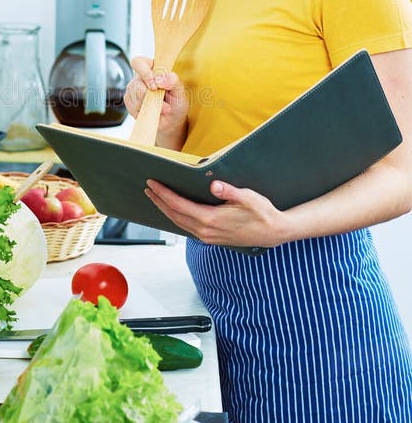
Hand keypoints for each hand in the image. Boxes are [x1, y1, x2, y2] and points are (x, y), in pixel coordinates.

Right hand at [124, 56, 188, 148]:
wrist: (172, 121)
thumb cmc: (176, 103)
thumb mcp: (180, 91)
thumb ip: (173, 81)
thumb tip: (160, 79)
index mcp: (153, 68)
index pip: (139, 63)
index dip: (144, 72)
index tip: (155, 85)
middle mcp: (141, 77)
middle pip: (135, 83)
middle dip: (148, 95)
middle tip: (161, 103)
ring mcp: (134, 90)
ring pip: (133, 97)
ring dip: (149, 105)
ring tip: (161, 109)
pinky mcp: (130, 102)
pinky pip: (131, 107)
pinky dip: (143, 111)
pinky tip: (152, 111)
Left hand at [144, 178, 290, 248]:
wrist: (273, 232)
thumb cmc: (262, 213)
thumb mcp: (249, 198)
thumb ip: (229, 191)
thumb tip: (214, 184)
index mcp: (211, 219)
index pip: (179, 205)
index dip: (164, 194)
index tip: (153, 184)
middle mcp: (205, 231)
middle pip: (174, 215)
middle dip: (159, 201)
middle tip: (148, 188)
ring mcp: (207, 237)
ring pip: (179, 223)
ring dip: (165, 210)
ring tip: (156, 198)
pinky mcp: (211, 239)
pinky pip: (187, 228)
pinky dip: (176, 217)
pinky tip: (174, 211)